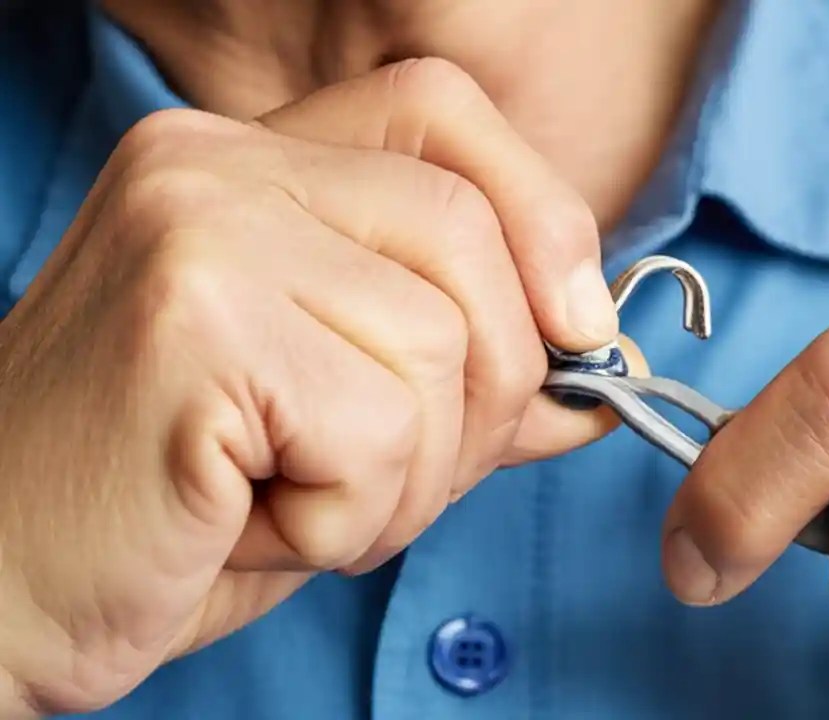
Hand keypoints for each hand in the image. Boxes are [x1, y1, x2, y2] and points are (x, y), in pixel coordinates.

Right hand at [0, 58, 628, 715]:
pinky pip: (379, 428)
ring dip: (408, 477)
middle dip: (490, 389)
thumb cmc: (172, 507)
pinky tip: (257, 522)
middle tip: (388, 477)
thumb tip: (598, 363)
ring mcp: (196, 229)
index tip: (576, 327)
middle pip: (472, 234)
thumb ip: (470, 372)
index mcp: (247, 162)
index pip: (443, 109)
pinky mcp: (191, 322)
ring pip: (441, 345)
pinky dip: (352, 517)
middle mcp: (212, 166)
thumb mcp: (346, 421)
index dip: (543, 213)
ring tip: (300, 504)